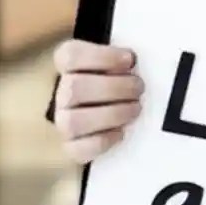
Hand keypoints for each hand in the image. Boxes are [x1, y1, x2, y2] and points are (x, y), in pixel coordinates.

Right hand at [52, 40, 144, 163]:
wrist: (121, 117)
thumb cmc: (125, 83)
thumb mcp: (125, 64)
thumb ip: (127, 57)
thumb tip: (141, 55)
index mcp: (71, 66)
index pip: (70, 55)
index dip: (102, 56)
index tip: (130, 60)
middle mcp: (64, 94)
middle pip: (74, 88)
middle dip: (114, 88)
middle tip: (138, 87)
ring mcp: (65, 122)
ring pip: (72, 121)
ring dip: (111, 114)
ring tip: (134, 109)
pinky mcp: (73, 148)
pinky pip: (78, 149)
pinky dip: (103, 141)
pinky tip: (121, 132)